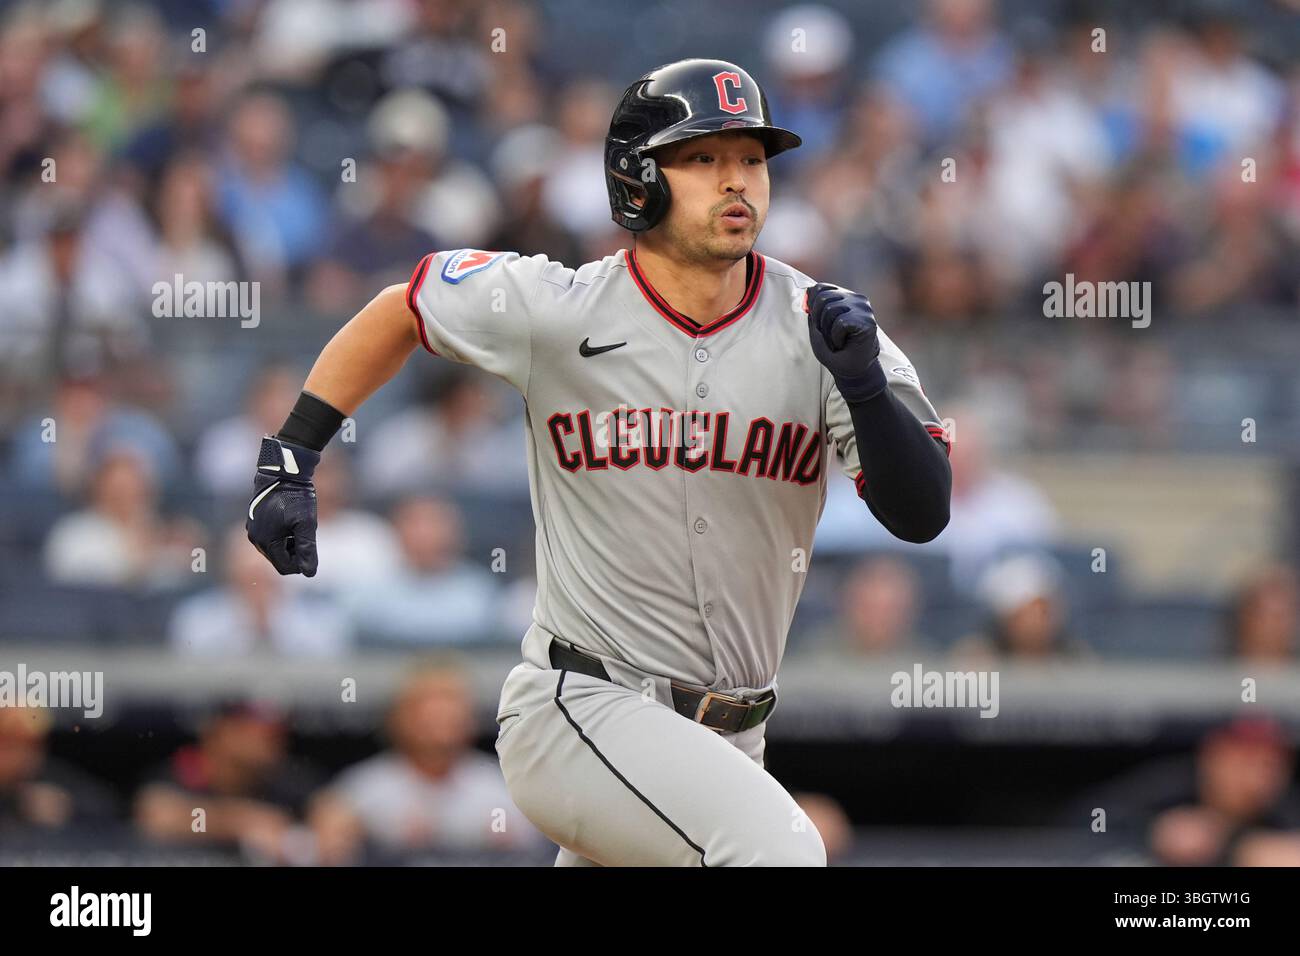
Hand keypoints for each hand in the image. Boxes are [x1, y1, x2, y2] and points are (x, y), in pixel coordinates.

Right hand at [245, 436, 319, 575]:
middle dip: (295, 553)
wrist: (282, 470)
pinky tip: (293, 522)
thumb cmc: (295, 497)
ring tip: (301, 527)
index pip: (285, 567)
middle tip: (307, 534)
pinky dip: (283, 535)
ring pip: (275, 549)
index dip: (302, 563)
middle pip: (279, 559)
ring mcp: (253, 528)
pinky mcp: (256, 520)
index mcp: (265, 541)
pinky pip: (270, 537)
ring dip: (290, 544)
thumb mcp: (306, 524)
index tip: (312, 550)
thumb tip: (309, 573)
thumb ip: (307, 549)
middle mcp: (255, 537)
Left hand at [805, 282, 886, 401]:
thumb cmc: (835, 351)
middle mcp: (856, 299)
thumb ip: (813, 310)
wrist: (853, 371)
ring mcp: (864, 309)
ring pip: (830, 310)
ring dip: (827, 332)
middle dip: (818, 321)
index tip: (817, 323)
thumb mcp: (817, 329)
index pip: (820, 288)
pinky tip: (844, 343)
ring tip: (837, 341)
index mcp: (845, 297)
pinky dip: (836, 337)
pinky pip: (840, 323)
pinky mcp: (868, 321)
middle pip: (822, 298)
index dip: (812, 305)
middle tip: (828, 336)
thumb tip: (808, 292)